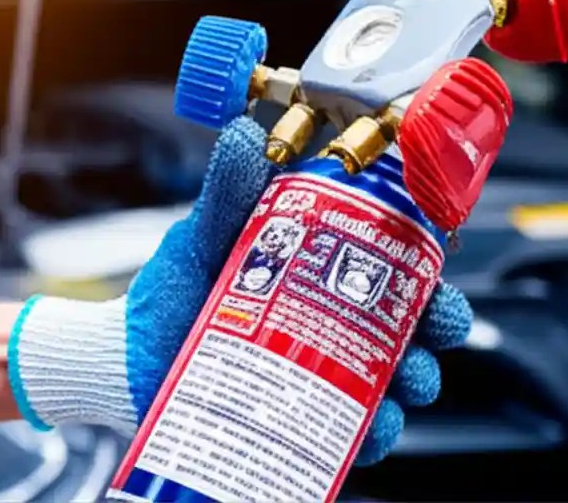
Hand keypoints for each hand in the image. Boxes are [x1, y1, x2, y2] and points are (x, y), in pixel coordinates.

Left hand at [9, 117, 472, 466]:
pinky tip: (376, 426)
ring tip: (409, 381)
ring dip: (415, 380)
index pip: (391, 262)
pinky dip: (376, 432)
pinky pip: (355, 431)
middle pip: (408, 322)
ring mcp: (321, 371)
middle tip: (437, 328)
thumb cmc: (171, 293)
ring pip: (393, 378)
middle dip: (437, 326)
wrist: (125, 361)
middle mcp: (329, 322)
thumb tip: (246, 135)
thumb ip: (228, 190)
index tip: (442, 261)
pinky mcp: (304, 417)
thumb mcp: (204, 235)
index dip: (427, 263)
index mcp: (319, 271)